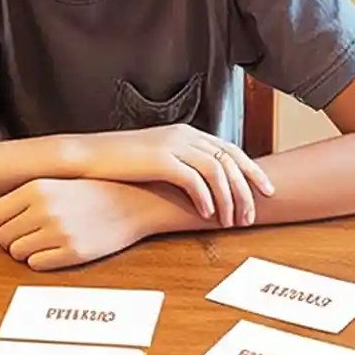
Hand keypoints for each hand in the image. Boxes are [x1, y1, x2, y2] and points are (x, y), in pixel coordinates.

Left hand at [0, 179, 164, 270]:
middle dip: (10, 238)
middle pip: (1, 237)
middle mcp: (44, 209)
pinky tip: (57, 248)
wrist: (136, 201)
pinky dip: (41, 259)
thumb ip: (15, 196)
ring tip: (46, 239)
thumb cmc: (94, 191)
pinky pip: (36, 265)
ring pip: (16, 252)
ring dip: (25, 250)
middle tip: (30, 233)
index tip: (2, 227)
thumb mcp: (54, 183)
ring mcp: (58, 232)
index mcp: (37, 188)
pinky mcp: (72, 253)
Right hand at [73, 125, 274, 227]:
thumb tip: (206, 186)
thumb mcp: (158, 158)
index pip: (232, 150)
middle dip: (247, 189)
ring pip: (217, 171)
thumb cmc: (120, 163)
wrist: (87, 156)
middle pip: (231, 160)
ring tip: (231, 221)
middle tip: (252, 215)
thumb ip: (183, 164)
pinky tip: (208, 215)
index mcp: (188, 133)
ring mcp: (173, 145)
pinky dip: (206, 198)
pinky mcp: (160, 159)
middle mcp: (185, 135)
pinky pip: (193, 180)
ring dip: (229, 198)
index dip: (252, 171)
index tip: (267, 191)